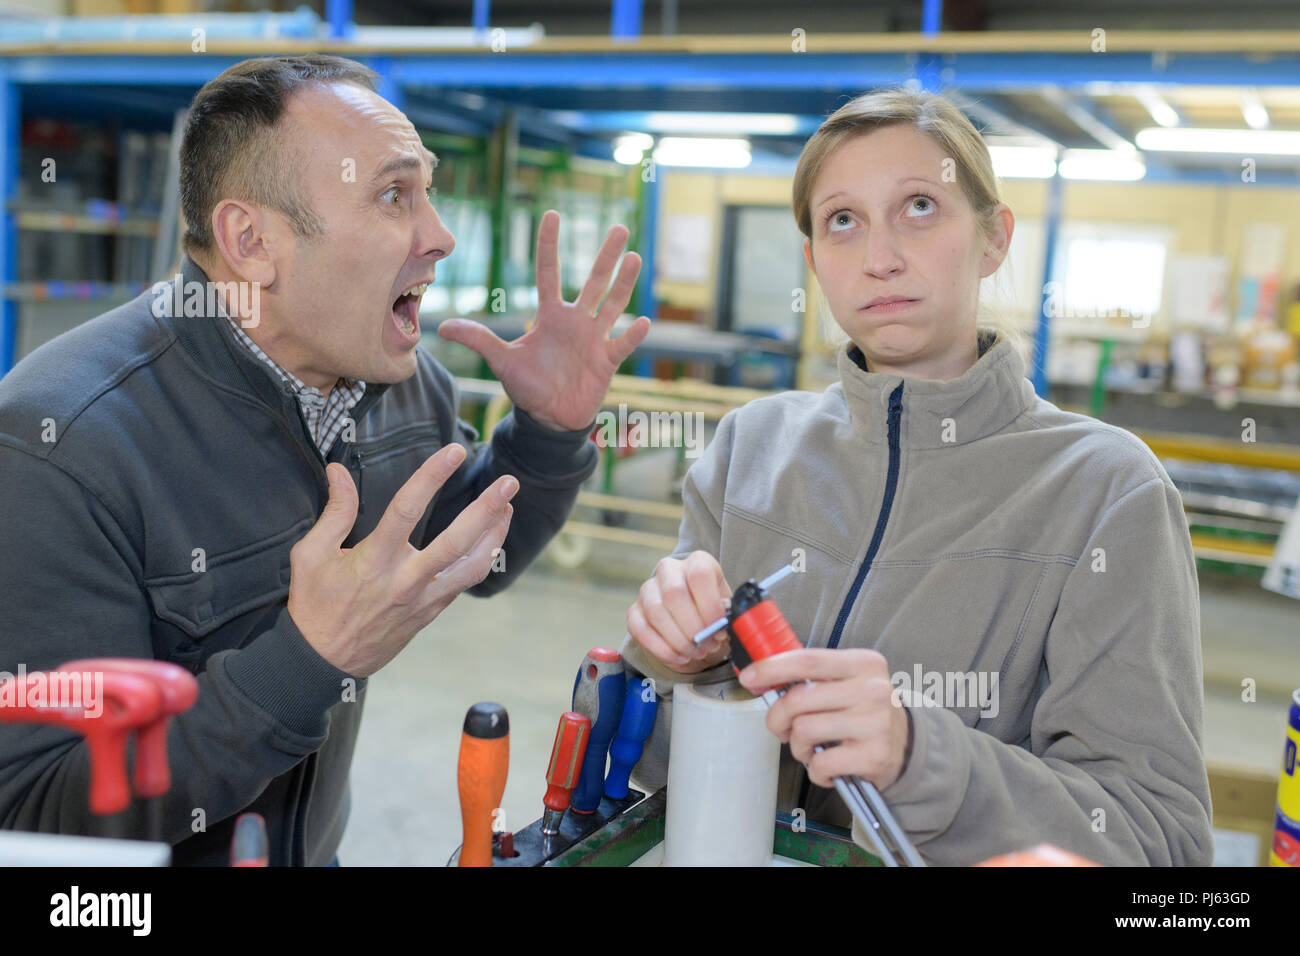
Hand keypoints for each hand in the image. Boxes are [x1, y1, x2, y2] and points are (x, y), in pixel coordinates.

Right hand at [287, 444, 516, 678]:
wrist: (322, 662)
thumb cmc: (314, 605)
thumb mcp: (311, 555)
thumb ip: (334, 511)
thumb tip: (338, 470)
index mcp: (374, 560)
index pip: (407, 508)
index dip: (432, 476)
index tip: (454, 452)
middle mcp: (404, 579)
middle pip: (456, 541)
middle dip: (487, 509)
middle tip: (509, 482)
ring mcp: (422, 599)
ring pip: (472, 566)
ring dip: (496, 535)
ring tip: (508, 506)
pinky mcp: (431, 612)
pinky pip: (464, 582)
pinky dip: (483, 558)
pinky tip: (491, 538)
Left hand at [437, 209, 651, 430]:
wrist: (550, 419)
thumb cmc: (528, 387)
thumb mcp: (502, 362)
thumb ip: (478, 340)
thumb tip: (442, 326)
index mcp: (550, 316)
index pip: (548, 273)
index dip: (548, 245)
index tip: (551, 215)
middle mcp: (576, 321)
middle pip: (593, 281)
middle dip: (606, 256)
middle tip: (619, 227)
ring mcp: (594, 339)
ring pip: (613, 305)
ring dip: (624, 284)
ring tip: (635, 258)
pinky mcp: (607, 362)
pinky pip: (622, 345)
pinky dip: (633, 336)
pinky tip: (644, 322)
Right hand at [626, 551, 731, 673]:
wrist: (692, 613)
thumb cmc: (711, 607)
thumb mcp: (725, 605)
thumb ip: (726, 612)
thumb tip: (721, 625)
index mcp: (697, 561)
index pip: (699, 575)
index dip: (710, 605)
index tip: (719, 628)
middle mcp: (669, 570)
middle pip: (674, 594)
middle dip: (693, 627)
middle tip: (707, 645)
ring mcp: (648, 589)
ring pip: (656, 612)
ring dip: (678, 640)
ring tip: (696, 652)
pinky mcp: (634, 611)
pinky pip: (640, 629)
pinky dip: (662, 649)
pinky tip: (680, 657)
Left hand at [737, 649, 909, 790]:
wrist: (905, 745)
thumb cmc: (864, 712)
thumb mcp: (845, 682)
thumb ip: (810, 677)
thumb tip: (762, 676)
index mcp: (863, 664)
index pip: (808, 660)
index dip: (772, 668)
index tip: (750, 677)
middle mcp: (872, 689)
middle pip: (798, 699)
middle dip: (778, 718)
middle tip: (782, 727)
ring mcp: (875, 723)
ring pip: (804, 731)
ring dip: (798, 747)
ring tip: (812, 748)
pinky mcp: (874, 756)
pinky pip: (820, 763)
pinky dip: (816, 770)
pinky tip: (828, 766)